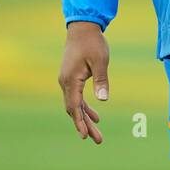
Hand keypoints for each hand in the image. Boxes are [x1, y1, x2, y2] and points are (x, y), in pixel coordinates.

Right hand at [58, 21, 109, 142]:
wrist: (82, 28)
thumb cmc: (92, 43)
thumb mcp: (100, 61)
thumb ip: (101, 80)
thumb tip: (103, 99)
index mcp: (71, 80)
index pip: (74, 106)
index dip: (80, 122)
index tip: (85, 135)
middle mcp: (65, 82)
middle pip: (74, 110)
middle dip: (85, 125)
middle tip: (98, 140)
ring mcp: (67, 81)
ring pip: (75, 105)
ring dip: (85, 118)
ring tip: (97, 133)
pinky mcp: (71, 78)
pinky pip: (76, 97)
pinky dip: (85, 107)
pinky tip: (95, 116)